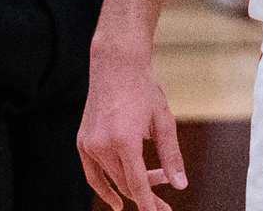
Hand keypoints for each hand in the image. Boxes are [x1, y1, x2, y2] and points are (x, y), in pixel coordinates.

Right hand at [78, 50, 185, 210]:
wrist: (115, 65)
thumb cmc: (143, 89)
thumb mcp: (164, 121)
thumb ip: (171, 156)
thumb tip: (180, 185)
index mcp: (125, 141)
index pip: (138, 185)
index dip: (150, 204)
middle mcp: (103, 145)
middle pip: (125, 184)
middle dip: (147, 195)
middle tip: (165, 201)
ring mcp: (89, 144)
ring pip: (111, 180)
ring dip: (131, 186)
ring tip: (153, 185)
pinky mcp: (82, 141)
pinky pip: (92, 173)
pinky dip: (103, 187)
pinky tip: (116, 200)